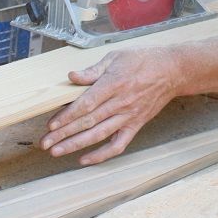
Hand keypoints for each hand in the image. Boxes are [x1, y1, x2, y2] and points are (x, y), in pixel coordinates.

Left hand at [40, 47, 182, 164]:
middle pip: (88, 122)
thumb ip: (92, 70)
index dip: (67, 116)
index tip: (51, 125)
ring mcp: (129, 116)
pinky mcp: (135, 125)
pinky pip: (118, 144)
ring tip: (57, 152)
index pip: (86, 104)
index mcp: (114, 83)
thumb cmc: (142, 60)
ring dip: (76, 145)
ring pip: (99, 135)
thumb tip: (72, 77)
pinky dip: (102, 155)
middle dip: (64, 134)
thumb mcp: (116, 57)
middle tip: (45, 143)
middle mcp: (121, 102)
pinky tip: (85, 160)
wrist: (172, 71)